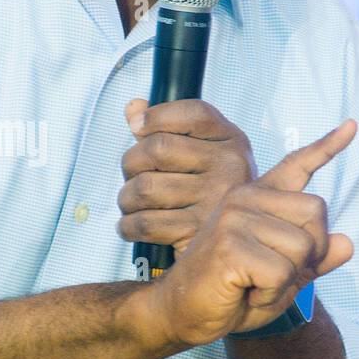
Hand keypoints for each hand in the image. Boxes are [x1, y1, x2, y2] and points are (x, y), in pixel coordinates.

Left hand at [117, 98, 256, 255]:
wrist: (232, 251)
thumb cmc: (208, 197)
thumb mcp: (201, 156)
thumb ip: (166, 129)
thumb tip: (133, 108)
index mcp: (232, 141)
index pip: (193, 113)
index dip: (157, 116)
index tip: (137, 126)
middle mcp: (231, 165)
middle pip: (157, 149)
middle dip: (130, 164)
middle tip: (131, 177)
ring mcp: (217, 198)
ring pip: (145, 187)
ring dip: (126, 198)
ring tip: (130, 203)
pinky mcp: (199, 231)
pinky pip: (144, 222)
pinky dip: (127, 225)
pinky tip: (131, 225)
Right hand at [135, 119, 357, 349]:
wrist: (183, 312)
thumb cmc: (233, 293)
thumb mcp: (284, 276)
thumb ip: (314, 259)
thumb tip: (348, 243)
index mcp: (258, 199)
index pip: (296, 165)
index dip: (327, 146)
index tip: (352, 125)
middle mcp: (245, 199)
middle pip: (316, 212)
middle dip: (308, 254)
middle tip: (273, 273)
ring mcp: (234, 218)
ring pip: (303, 247)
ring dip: (286, 279)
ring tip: (254, 283)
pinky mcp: (228, 244)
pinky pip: (280, 273)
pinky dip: (270, 294)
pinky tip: (244, 292)